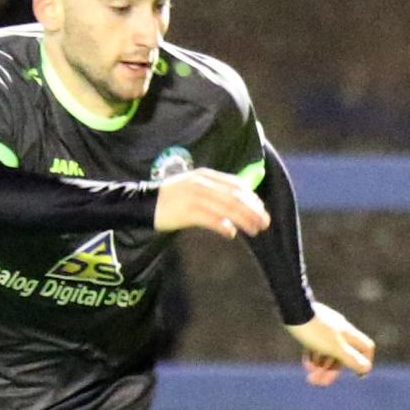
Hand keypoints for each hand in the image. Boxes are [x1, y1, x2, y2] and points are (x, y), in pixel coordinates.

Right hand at [152, 168, 270, 239]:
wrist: (145, 203)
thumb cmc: (173, 198)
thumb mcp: (195, 186)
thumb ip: (215, 191)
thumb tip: (238, 204)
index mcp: (206, 175)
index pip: (236, 184)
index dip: (252, 198)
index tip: (261, 210)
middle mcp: (202, 183)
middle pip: (234, 197)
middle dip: (253, 211)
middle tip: (264, 223)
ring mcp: (194, 196)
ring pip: (226, 208)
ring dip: (244, 220)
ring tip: (254, 231)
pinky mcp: (186, 212)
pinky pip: (210, 219)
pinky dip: (223, 226)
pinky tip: (231, 233)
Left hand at [287, 302, 375, 385]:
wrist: (293, 309)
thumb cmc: (315, 330)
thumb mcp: (334, 348)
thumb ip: (351, 358)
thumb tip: (366, 369)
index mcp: (348, 334)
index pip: (366, 348)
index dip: (365, 362)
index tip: (357, 376)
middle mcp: (340, 331)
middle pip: (342, 355)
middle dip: (332, 371)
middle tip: (320, 383)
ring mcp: (326, 329)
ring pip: (328, 352)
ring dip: (321, 367)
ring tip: (310, 378)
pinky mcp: (312, 328)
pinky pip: (317, 346)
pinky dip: (314, 357)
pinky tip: (307, 366)